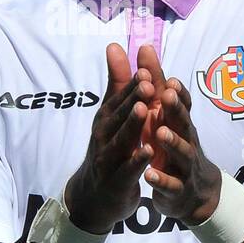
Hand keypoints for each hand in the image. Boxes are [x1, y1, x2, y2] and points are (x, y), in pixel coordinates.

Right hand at [64, 44, 156, 234]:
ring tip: (146, 110)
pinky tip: (149, 152)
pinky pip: (127, 170)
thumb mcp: (111, 115)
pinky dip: (136, 161)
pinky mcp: (116, 181)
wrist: (95, 196)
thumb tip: (115, 46)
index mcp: (106, 118)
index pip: (120, 98)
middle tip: (148, 82)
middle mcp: (104, 135)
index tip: (145, 68)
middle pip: (119, 115)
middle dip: (133, 98)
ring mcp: (108, 159)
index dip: (132, 84)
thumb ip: (117, 83)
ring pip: (121, 140)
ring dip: (133, 125)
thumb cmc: (108, 148)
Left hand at [141, 49, 221, 225]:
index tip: (168, 78)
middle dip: (176, 108)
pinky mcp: (177, 188)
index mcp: (178, 121)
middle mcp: (185, 139)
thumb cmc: (173, 145)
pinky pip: (171, 184)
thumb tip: (144, 46)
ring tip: (159, 133)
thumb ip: (154, 84)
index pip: (181, 102)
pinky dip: (161, 179)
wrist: (191, 192)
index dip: (176, 91)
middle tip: (166, 95)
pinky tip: (149, 175)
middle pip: (184, 122)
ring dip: (172, 142)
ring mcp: (183, 165)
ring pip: (182, 152)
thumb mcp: (164, 115)